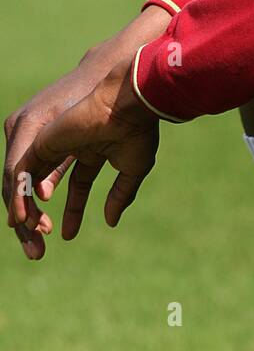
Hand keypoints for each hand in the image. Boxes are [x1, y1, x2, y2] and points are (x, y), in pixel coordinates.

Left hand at [7, 63, 160, 255]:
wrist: (128, 105)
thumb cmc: (136, 131)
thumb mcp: (132, 169)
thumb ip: (120, 195)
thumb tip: (110, 222)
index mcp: (93, 149)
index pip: (77, 184)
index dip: (73, 211)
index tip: (66, 235)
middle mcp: (70, 146)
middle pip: (49, 185)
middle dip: (42, 216)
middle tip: (39, 244)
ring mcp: (53, 142)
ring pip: (31, 181)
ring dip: (26, 209)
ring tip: (29, 233)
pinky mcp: (39, 141)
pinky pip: (22, 173)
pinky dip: (20, 196)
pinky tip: (22, 217)